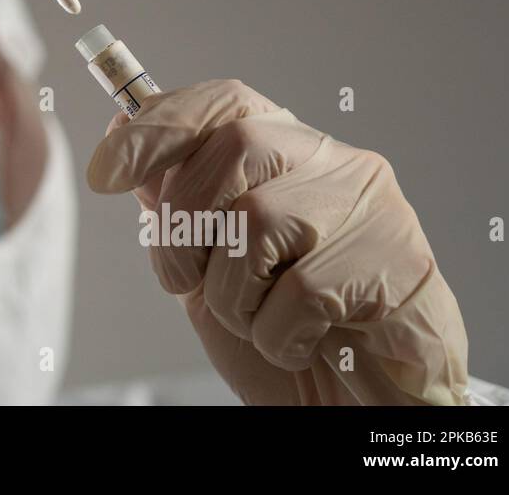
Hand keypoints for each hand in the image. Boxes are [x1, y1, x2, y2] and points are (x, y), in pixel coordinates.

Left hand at [86, 79, 469, 404]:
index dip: (160, 125)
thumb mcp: (207, 271)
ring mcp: (374, 209)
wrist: (364, 408)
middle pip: (237, 144)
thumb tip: (123, 126)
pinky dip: (278, 335)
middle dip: (183, 223)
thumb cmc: (290, 334)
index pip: (225, 101)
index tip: (105, 171)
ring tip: (255, 323)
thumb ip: (173, 207)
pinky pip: (304, 290)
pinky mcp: (403, 264)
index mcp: (288, 154)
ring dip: (232, 292)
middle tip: (182, 280)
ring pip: (261, 219)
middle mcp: (336, 164)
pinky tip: (304, 347)